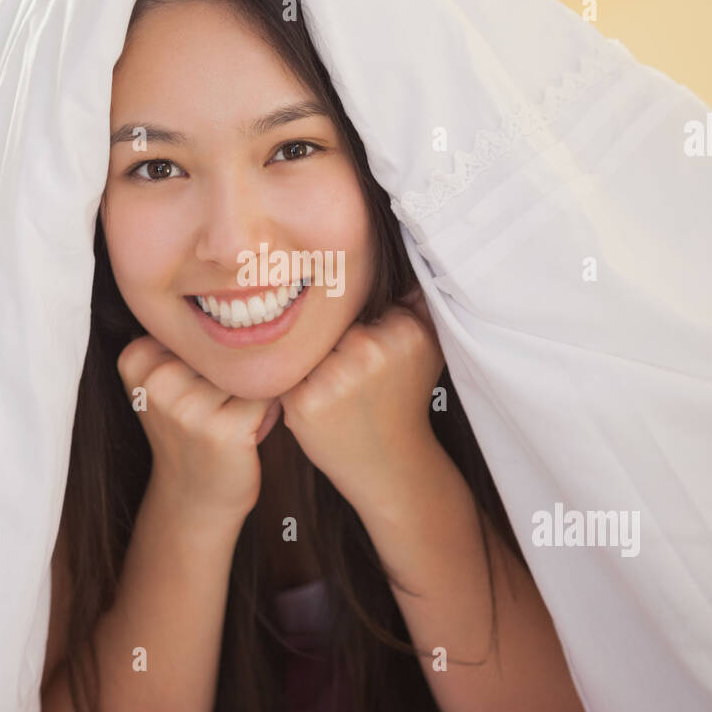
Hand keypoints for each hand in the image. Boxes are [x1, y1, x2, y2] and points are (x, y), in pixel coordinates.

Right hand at [117, 335, 281, 517]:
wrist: (194, 496)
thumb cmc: (191, 425)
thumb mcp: (167, 377)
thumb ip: (183, 336)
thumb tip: (234, 295)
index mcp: (136, 358)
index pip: (199, 323)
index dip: (211, 350)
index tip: (196, 383)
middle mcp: (157, 380)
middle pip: (224, 344)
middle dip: (235, 368)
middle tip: (219, 404)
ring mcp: (188, 406)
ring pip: (248, 367)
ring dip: (255, 386)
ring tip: (233, 414)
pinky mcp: (224, 429)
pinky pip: (268, 393)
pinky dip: (269, 407)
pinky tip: (249, 428)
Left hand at [277, 288, 444, 510]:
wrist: (390, 464)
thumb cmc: (401, 398)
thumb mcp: (426, 346)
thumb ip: (417, 298)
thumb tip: (405, 247)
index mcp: (404, 331)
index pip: (357, 298)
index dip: (356, 319)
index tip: (363, 344)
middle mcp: (370, 350)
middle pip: (329, 319)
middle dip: (331, 338)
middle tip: (349, 371)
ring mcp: (335, 376)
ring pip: (306, 343)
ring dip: (310, 359)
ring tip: (334, 386)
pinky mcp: (304, 401)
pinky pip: (285, 369)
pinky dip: (293, 380)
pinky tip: (316, 400)